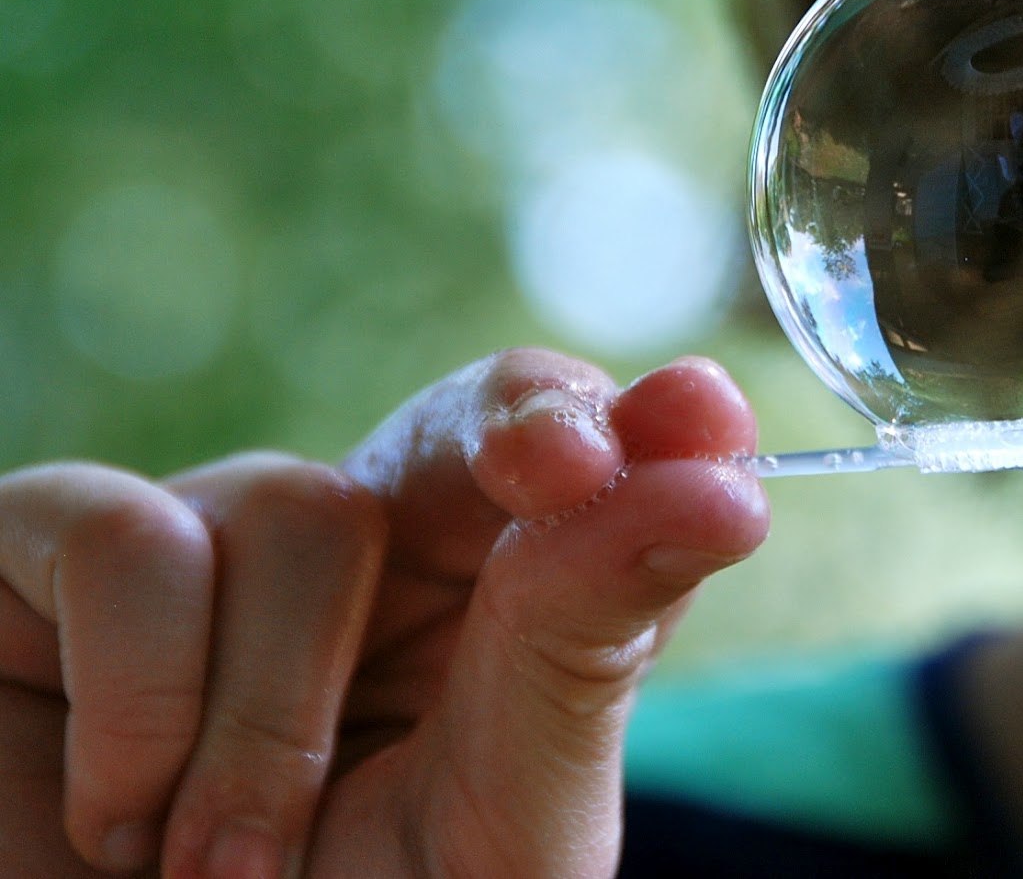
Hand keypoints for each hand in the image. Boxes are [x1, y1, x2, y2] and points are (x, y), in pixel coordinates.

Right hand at [0, 351, 767, 877]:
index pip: (586, 477)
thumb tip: (725, 491)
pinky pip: (124, 536)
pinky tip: (120, 817)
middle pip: (471, 419)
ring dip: (273, 724)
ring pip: (300, 505)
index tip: (702, 421)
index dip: (641, 431)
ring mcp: (212, 540)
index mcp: (487, 611)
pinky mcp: (50, 549)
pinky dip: (144, 705)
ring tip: (233, 866)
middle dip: (522, 427)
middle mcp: (362, 557)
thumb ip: (586, 653)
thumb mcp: (495, 819)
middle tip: (560, 465)